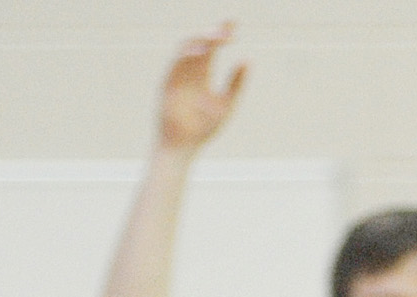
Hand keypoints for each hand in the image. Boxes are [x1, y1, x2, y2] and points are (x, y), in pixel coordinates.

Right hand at [159, 23, 245, 153]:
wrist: (183, 147)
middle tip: (227, 30)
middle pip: (201, 44)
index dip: (221, 35)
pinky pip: (177, 62)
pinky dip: (188, 53)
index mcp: (202, 74)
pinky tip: (202, 51)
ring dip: (202, 41)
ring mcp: (178, 75)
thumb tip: (247, 60)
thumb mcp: (226, 105)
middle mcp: (189, 71)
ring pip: (188, 49)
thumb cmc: (203, 130)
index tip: (234, 28)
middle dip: (213, 34)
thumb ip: (236, 84)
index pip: (212, 47)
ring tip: (216, 39)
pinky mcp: (168, 82)